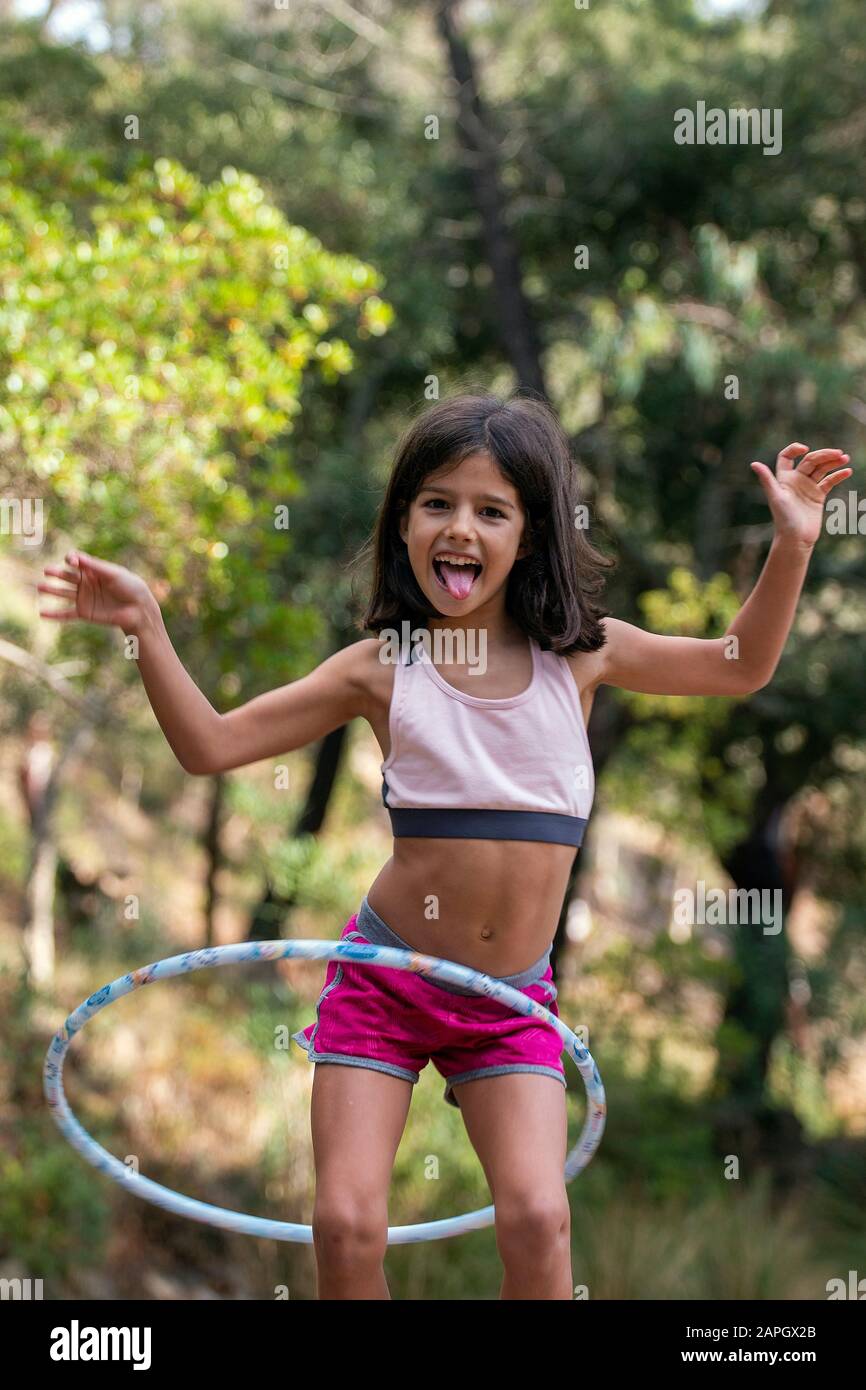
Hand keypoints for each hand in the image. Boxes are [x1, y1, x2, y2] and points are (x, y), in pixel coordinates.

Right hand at [37, 550, 155, 631]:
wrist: (138, 610)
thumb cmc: (130, 587)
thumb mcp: (113, 574)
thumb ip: (95, 567)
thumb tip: (76, 557)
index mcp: (93, 570)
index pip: (76, 562)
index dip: (72, 560)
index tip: (73, 562)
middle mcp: (86, 583)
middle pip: (67, 576)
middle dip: (57, 573)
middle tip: (47, 571)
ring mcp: (84, 598)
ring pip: (63, 593)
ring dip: (51, 590)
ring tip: (39, 587)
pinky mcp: (85, 612)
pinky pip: (66, 614)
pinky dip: (54, 615)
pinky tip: (42, 613)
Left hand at [750, 443, 852, 548]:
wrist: (796, 539)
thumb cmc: (783, 519)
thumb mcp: (776, 497)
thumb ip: (766, 479)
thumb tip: (754, 464)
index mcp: (784, 478)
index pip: (786, 457)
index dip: (794, 449)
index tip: (805, 449)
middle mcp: (796, 480)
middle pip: (810, 460)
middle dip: (823, 455)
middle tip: (838, 454)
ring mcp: (808, 487)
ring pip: (821, 469)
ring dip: (833, 462)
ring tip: (845, 458)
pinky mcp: (818, 496)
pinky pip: (829, 482)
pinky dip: (838, 475)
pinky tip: (847, 471)